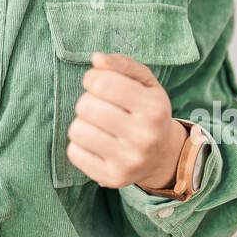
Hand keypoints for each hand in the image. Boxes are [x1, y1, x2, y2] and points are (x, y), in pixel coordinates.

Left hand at [66, 51, 188, 190]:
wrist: (162, 156)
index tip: (97, 84)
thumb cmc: (147, 111)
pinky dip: (79, 144)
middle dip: (87, 101)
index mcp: (154, 107)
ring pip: (77, 130)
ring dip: (82, 122)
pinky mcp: (112, 178)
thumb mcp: (144, 82)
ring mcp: (129, 160)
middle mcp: (144, 136)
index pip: (102, 83)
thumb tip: (96, 58)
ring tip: (97, 124)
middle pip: (86, 106)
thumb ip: (121, 64)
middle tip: (98, 106)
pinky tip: (95, 142)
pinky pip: (74, 153)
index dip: (92, 78)